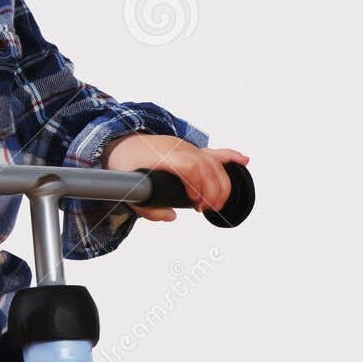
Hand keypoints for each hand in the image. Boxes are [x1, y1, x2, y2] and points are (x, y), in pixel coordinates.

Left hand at [103, 135, 249, 223]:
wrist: (118, 144)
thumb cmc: (122, 166)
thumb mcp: (126, 190)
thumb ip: (147, 208)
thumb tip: (172, 217)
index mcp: (160, 156)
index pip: (188, 166)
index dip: (197, 184)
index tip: (194, 202)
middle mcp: (176, 148)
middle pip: (205, 165)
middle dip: (212, 190)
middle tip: (206, 209)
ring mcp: (184, 146)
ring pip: (212, 160)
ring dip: (221, 182)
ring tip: (216, 203)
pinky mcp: (189, 149)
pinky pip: (212, 150)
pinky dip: (229, 156)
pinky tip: (244, 160)